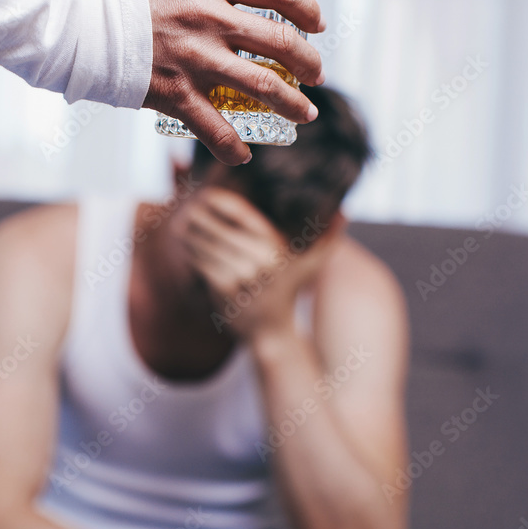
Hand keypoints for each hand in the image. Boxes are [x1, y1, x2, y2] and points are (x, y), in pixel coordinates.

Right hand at [141, 0, 325, 165]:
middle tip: (316, 75)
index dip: (307, 10)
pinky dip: (233, 147)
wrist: (84, 23)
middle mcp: (208, 17)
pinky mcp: (176, 93)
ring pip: (262, 86)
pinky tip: (244, 155)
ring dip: (292, 104)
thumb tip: (257, 11)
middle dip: (308, 62)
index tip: (317, 25)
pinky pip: (215, 128)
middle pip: (280, 41)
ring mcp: (194, 58)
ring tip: (306, 115)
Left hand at [180, 187, 343, 340]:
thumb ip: (326, 239)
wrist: (272, 333)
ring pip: (207, 245)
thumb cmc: (288, 293)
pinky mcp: (224, 288)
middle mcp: (260, 257)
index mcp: (276, 246)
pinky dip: (192, 254)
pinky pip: (201, 263)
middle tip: (187, 208)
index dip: (221, 201)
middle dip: (200, 217)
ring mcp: (241, 273)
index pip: (243, 213)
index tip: (207, 195)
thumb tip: (345, 213)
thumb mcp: (309, 266)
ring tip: (182, 224)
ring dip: (191, 234)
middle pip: (220, 228)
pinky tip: (186, 246)